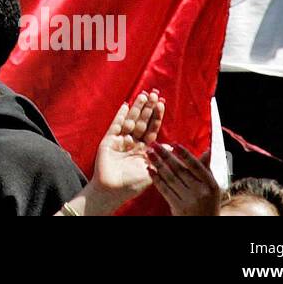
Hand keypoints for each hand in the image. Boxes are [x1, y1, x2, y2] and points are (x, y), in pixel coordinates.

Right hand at [88, 91, 164, 208]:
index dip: (156, 116)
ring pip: (130, 120)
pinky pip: (116, 125)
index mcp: (144, 150)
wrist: (113, 190)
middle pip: (142, 122)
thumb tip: (173, 147)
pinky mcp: (109, 140)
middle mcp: (133, 143)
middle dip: (148, 108)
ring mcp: (120, 140)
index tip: (162, 103)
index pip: (152, 129)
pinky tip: (125, 105)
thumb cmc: (132, 184)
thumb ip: (162, 158)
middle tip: (153, 93)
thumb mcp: (152, 171)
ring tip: (143, 95)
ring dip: (136, 108)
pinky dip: (120, 115)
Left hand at [148, 144, 220, 215]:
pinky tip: (150, 170)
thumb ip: (206, 168)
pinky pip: (165, 190)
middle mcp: (201, 192)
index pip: (196, 166)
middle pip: (180, 170)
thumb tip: (208, 150)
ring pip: (170, 178)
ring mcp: (189, 200)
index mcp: (211, 185)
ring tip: (149, 154)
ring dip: (158, 164)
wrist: (205, 224)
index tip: (174, 144)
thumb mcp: (211, 187)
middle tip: (153, 144)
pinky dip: (156, 179)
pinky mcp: (178, 208)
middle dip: (165, 155)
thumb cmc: (208, 203)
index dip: (185, 154)